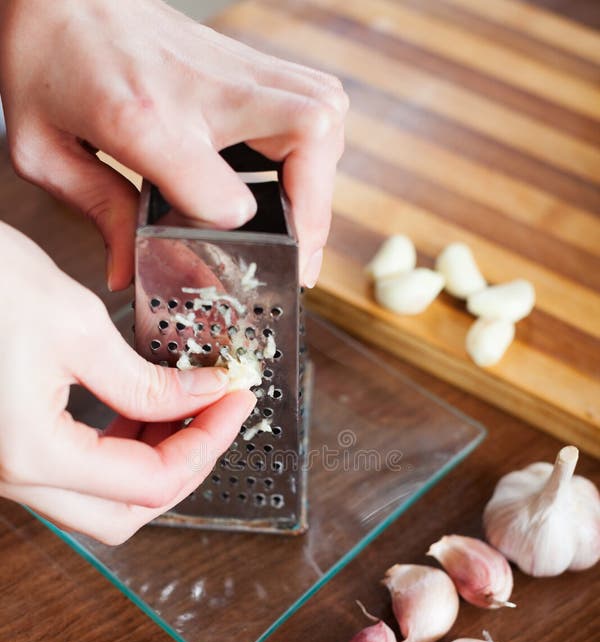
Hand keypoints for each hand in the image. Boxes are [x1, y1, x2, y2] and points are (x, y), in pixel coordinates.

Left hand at [0, 0, 346, 289]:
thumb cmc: (49, 61)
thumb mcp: (45, 151)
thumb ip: (97, 213)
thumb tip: (126, 271)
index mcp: (140, 118)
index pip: (219, 193)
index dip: (234, 235)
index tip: (229, 253)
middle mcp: (204, 89)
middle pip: (307, 136)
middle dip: (316, 210)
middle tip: (301, 256)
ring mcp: (233, 69)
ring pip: (325, 114)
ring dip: (324, 177)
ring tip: (304, 223)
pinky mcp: (248, 61)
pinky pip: (317, 99)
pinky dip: (320, 145)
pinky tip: (298, 176)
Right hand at [0, 223, 255, 542]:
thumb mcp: (75, 324)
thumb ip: (145, 380)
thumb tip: (204, 395)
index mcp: (32, 454)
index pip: (152, 483)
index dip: (208, 444)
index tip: (235, 402)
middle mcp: (10, 476)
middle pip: (124, 514)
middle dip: (183, 468)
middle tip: (215, 418)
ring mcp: (3, 467)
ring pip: (97, 500)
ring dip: (150, 463)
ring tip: (183, 409)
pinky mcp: (2, 447)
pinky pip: (69, 474)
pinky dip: (114, 453)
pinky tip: (135, 411)